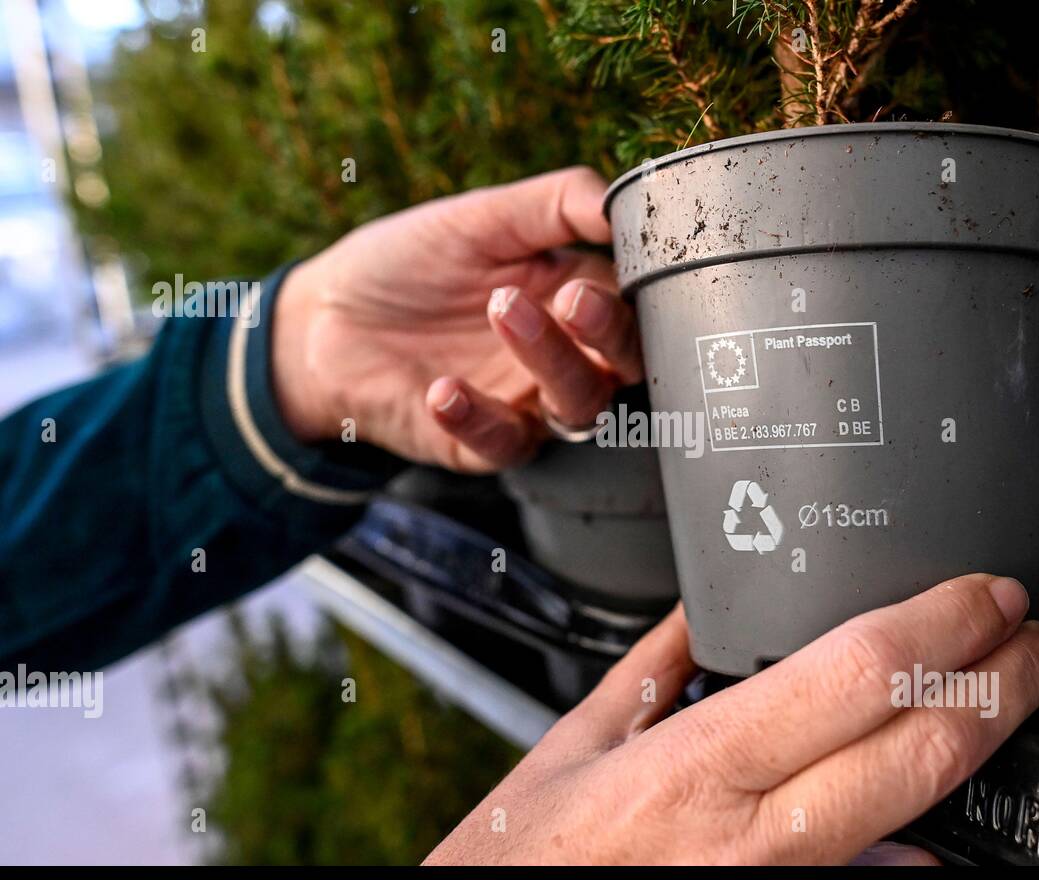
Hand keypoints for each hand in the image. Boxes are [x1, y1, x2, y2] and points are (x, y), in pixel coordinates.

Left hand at [272, 167, 640, 471]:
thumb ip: (558, 204)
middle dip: (608, 334)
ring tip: (501, 309)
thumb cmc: (409, 262)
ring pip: (577, 407)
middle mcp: (562, 357)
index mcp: (574, 298)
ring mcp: (525, 403)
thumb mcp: (484, 217)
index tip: (621, 258)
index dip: (636, 289)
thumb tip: (622, 198)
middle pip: (624, 365)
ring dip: (549, 362)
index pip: (633, 303)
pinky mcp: (480, 443)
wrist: (325, 316)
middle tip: (571, 298)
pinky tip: (443, 388)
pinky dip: (478, 418)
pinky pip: (503, 444)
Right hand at [424, 574, 1038, 864]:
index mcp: (698, 765)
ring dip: (981, 744)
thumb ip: (651, 670)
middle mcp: (753, 837)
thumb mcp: (575, 744)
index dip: (944, 625)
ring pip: (921, 814)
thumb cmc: (522, 862)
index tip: (987, 594)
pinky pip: (879, 874)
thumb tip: (703, 616)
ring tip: (1009, 695)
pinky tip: (942, 792)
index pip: (859, 673)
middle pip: (921, 746)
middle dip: (1005, 683)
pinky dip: (924, 828)